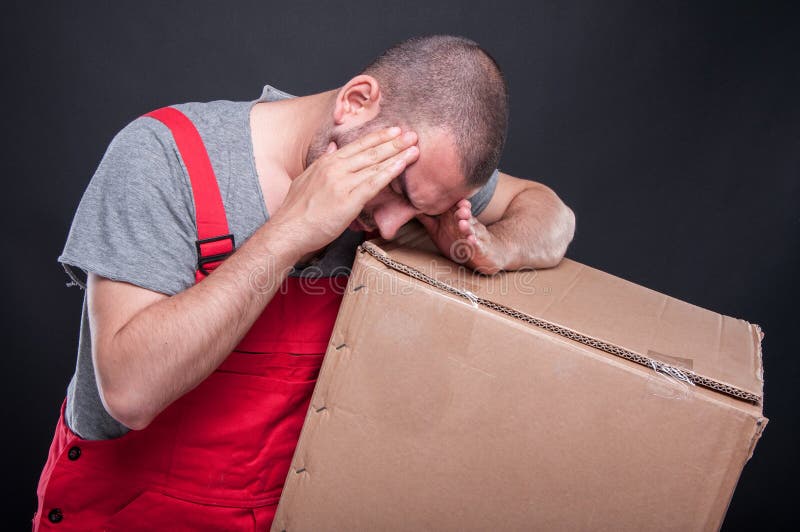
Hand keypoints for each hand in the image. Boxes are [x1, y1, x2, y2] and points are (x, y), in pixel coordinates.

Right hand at [269, 127, 418, 254]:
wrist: (288, 230)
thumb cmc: (296, 211)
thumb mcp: (307, 178)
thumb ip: (322, 162)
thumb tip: (333, 147)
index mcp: (326, 162)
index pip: (357, 145)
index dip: (377, 137)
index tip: (393, 130)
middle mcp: (335, 168)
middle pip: (369, 151)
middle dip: (393, 142)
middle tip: (412, 134)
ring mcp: (342, 183)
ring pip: (374, 164)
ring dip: (397, 154)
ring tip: (414, 147)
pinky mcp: (349, 200)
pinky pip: (374, 182)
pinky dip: (390, 171)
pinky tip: (403, 164)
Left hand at [416, 199, 505, 274]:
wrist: (486, 255)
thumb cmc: (458, 241)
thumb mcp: (438, 230)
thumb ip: (426, 219)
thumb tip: (409, 206)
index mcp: (456, 218)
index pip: (454, 206)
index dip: (452, 202)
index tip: (448, 196)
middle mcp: (467, 224)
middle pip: (465, 215)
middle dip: (462, 211)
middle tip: (460, 207)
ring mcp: (475, 236)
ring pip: (472, 229)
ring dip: (468, 225)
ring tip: (463, 223)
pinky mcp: (481, 249)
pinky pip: (478, 245)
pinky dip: (475, 243)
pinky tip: (472, 240)